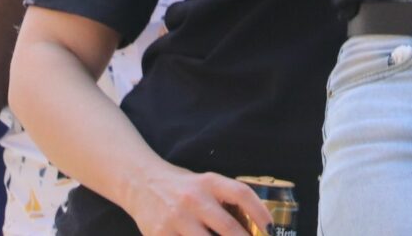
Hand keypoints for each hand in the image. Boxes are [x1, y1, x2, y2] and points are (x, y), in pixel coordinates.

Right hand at [125, 165, 269, 235]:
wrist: (140, 183)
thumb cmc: (181, 187)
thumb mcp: (204, 184)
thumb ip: (225, 201)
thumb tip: (255, 227)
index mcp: (209, 182)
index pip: (242, 194)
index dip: (260, 213)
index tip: (271, 229)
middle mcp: (193, 199)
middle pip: (228, 227)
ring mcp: (175, 219)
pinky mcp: (160, 234)